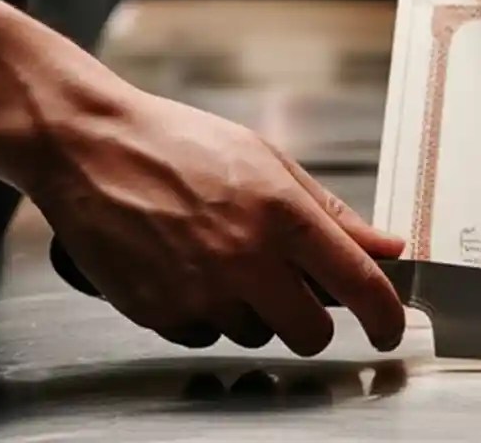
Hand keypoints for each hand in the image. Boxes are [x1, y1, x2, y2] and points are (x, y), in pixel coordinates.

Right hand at [28, 90, 406, 355]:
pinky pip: (203, 336)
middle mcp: (245, 258)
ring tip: (218, 256)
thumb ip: (331, 211)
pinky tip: (184, 268)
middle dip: (312, 321)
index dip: (386, 316)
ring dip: (250, 311)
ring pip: (254, 334)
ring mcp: (200, 292)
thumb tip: (387, 245)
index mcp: (282, 214)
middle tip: (295, 294)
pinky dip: (203, 313)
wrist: (90, 148)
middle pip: (311, 333)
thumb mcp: (267, 160)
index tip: (390, 328)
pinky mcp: (159, 313)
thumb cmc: (177, 144)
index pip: (359, 282)